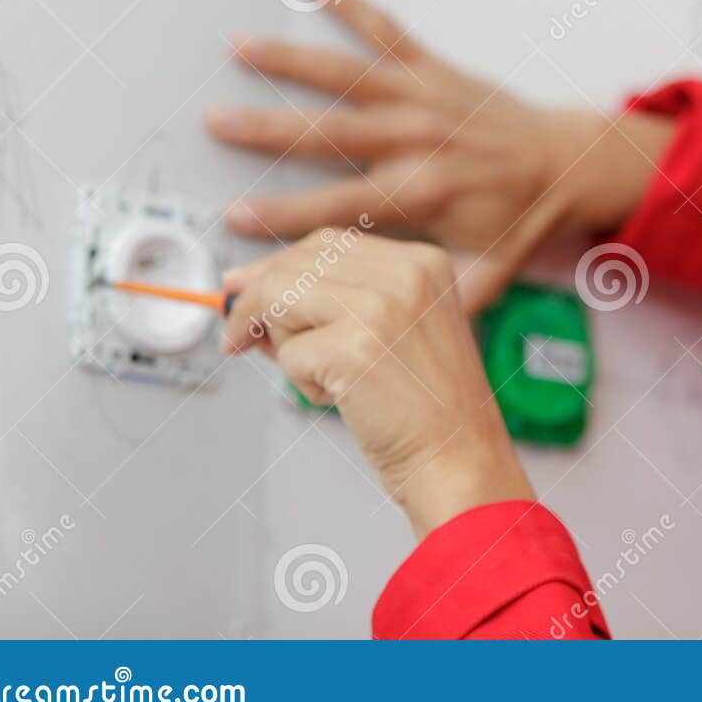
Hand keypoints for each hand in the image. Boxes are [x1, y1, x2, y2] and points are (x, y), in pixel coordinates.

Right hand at [205, 0, 672, 309]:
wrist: (569, 163)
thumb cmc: (521, 217)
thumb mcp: (485, 273)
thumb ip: (434, 304)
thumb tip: (382, 341)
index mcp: (425, 193)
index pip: (341, 209)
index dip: (286, 218)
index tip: (236, 221)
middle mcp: (420, 139)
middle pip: (332, 134)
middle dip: (270, 131)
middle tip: (215, 123)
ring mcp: (425, 98)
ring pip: (349, 75)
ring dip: (293, 60)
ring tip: (240, 48)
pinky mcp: (434, 70)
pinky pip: (388, 30)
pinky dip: (351, 3)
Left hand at [224, 233, 532, 538]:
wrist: (459, 458)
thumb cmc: (427, 407)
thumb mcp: (400, 327)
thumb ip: (340, 300)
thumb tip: (249, 289)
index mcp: (423, 261)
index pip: (328, 243)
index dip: (277, 268)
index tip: (242, 289)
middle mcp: (406, 273)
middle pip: (296, 264)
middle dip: (257, 301)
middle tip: (241, 337)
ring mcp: (381, 307)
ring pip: (280, 299)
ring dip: (281, 343)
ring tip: (322, 375)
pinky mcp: (354, 349)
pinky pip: (289, 354)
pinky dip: (301, 381)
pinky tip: (342, 396)